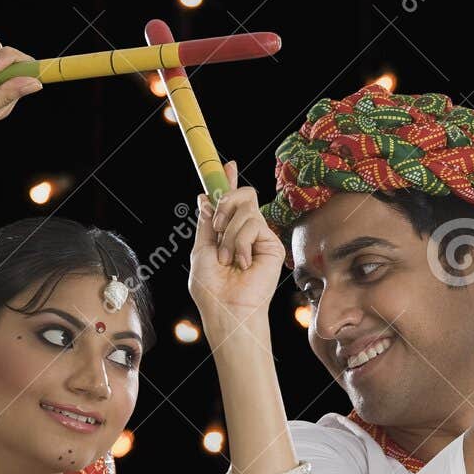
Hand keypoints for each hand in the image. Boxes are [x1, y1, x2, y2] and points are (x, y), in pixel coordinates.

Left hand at [188, 161, 285, 331]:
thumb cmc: (211, 287)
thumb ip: (206, 222)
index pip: (229, 202)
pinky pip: (252, 223)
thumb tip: (204, 197)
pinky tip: (242, 262)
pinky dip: (240, 241)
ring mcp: (260, 236)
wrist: (227, 308)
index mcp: (227, 232)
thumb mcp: (201, 249)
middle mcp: (245, 232)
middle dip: (224, 204)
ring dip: (229, 234)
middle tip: (217, 228)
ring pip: (245, 207)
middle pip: (240, 195)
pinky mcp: (272, 243)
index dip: (227, 182)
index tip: (228, 165)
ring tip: (228, 259)